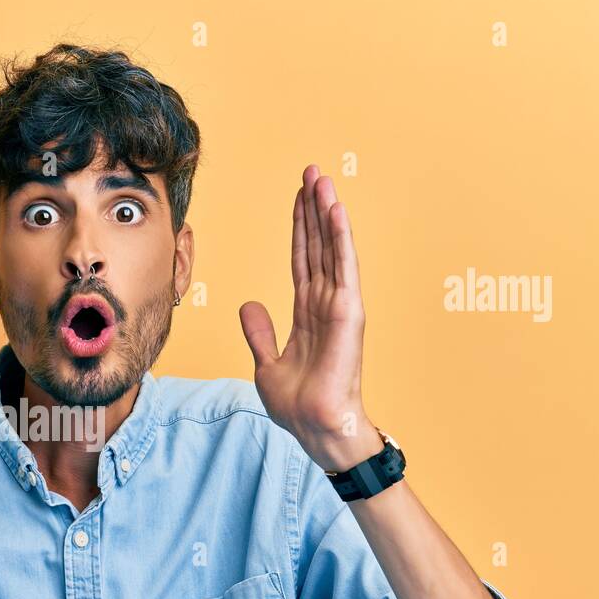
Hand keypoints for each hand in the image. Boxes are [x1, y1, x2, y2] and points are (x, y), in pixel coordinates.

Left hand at [238, 164, 382, 471]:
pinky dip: (341, 238)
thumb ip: (260, 333)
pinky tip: (336, 210)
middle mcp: (325, 303)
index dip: (299, 227)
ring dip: (327, 213)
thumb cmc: (298, 405)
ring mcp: (339, 306)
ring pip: (332, 249)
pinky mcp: (348, 313)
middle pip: (317, 246)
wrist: (315, 427)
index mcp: (308, 312)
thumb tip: (249, 306)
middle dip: (313, 209)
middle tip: (311, 171)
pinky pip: (344, 267)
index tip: (297, 196)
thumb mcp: (267, 364)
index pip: (302, 259)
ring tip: (322, 179)